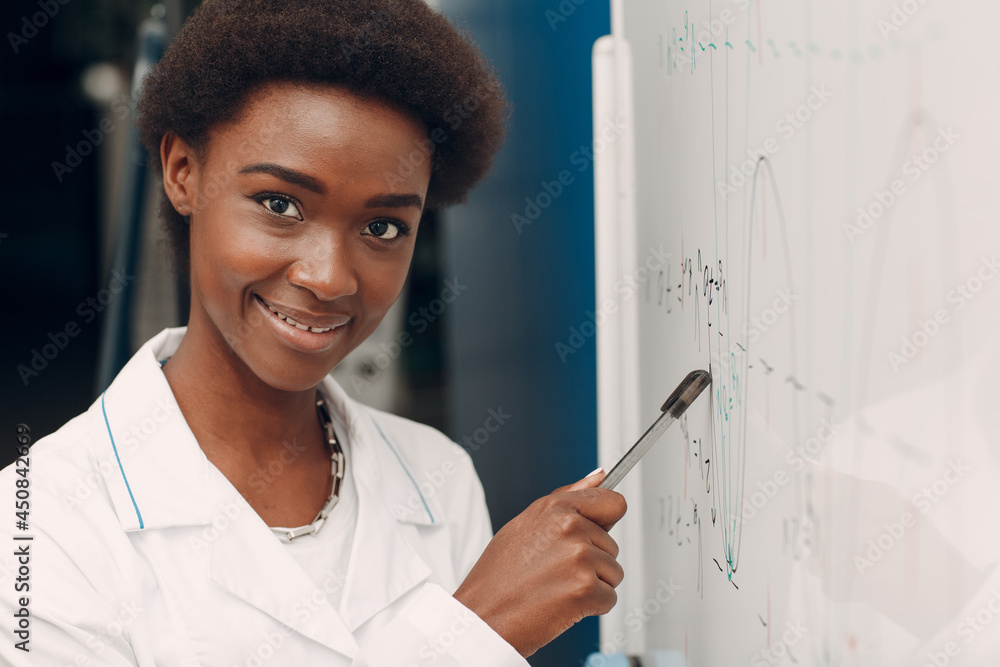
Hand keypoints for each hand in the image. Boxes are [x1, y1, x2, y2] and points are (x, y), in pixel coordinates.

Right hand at [453, 468, 626, 656]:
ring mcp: (579, 557)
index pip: (613, 502)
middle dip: (591, 561)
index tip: (597, 533)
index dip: (607, 522)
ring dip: (592, 585)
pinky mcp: (586, 588)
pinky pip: (610, 598)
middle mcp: (570, 527)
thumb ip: (568, 497)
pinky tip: (562, 604)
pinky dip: (591, 607)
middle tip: (555, 572)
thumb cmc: (498, 576)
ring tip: (555, 587)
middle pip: (612, 545)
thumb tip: (600, 476)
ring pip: (612, 572)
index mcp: (555, 507)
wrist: (482, 618)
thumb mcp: (526, 523)